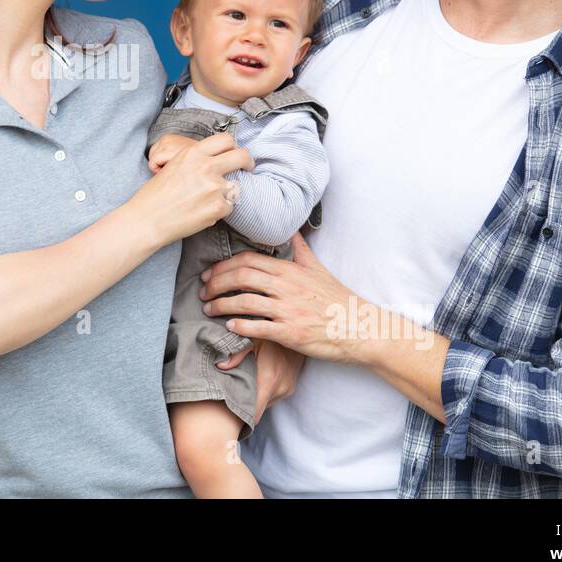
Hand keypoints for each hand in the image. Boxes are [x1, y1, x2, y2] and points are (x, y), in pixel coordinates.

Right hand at [127, 131, 253, 247]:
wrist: (147, 219)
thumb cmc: (155, 195)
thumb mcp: (174, 165)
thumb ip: (197, 160)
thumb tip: (217, 160)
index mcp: (193, 153)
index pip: (226, 140)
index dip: (234, 147)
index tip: (236, 154)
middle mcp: (206, 166)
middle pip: (241, 156)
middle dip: (247, 162)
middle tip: (247, 168)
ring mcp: (214, 186)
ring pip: (236, 186)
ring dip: (227, 193)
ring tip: (208, 201)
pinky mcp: (218, 206)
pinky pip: (229, 206)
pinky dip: (219, 211)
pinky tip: (202, 212)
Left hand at [199, 230, 361, 362]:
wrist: (358, 326)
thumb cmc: (336, 297)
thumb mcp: (317, 267)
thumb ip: (299, 247)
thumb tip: (290, 228)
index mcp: (290, 270)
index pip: (248, 260)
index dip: (223, 265)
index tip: (209, 272)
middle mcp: (287, 286)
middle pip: (241, 277)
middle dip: (216, 283)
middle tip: (202, 291)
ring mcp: (288, 309)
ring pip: (244, 302)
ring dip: (221, 305)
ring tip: (209, 309)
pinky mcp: (291, 332)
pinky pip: (257, 328)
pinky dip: (239, 327)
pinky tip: (229, 327)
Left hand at [217, 338, 305, 423]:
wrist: (298, 332)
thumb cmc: (272, 334)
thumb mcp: (253, 338)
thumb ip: (237, 353)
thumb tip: (220, 366)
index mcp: (269, 379)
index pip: (255, 413)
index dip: (241, 417)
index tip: (227, 418)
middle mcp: (280, 388)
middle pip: (257, 409)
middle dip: (243, 406)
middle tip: (227, 399)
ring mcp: (286, 389)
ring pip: (264, 402)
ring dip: (253, 398)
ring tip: (240, 387)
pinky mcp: (289, 387)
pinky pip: (271, 396)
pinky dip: (261, 392)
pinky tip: (253, 381)